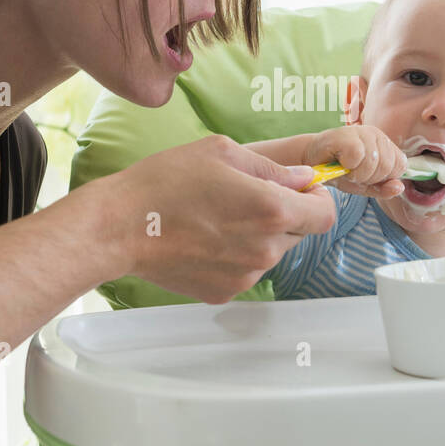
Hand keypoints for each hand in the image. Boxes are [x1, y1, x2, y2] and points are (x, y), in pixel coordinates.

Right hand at [108, 135, 336, 303]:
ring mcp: (245, 275)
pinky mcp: (224, 292)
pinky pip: (246, 271)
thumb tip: (303, 179)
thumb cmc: (165, 182)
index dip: (316, 199)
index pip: (325, 214)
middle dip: (286, 215)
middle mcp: (265, 249)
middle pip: (300, 234)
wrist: (119, 228)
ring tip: (219, 218)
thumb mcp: (221, 153)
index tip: (299, 190)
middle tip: (248, 198)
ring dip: (259, 236)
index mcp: (271, 210)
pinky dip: (235, 256)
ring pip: (272, 253)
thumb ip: (272, 168)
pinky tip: (205, 239)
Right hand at [302, 126, 406, 198]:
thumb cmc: (338, 172)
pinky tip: (339, 162)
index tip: (366, 177)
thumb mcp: (364, 185)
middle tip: (353, 174)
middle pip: (388, 166)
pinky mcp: (346, 134)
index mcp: (385, 145)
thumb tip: (399, 187)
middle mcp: (376, 134)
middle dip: (369, 178)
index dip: (383, 178)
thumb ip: (383, 188)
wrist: (310, 163)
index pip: (400, 166)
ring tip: (345, 169)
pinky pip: (358, 155)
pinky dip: (348, 165)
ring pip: (374, 161)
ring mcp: (362, 131)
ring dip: (357, 174)